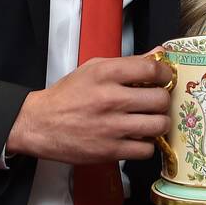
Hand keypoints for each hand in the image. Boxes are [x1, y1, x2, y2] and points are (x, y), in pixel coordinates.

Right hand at [6, 51, 171, 165]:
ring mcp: (111, 127)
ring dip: (158, 123)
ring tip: (149, 121)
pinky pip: (146, 150)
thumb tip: (160, 53)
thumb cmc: (68, 95)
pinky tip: (137, 138)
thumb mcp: (94, 69)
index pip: (152, 69)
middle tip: (155, 103)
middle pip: (160, 99)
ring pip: (159, 125)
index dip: (166, 74)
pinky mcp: (110, 151)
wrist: (39, 124)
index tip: (165, 79)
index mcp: (106, 74)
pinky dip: (146, 145)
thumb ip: (129, 62)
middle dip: (162, 101)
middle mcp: (111, 99)